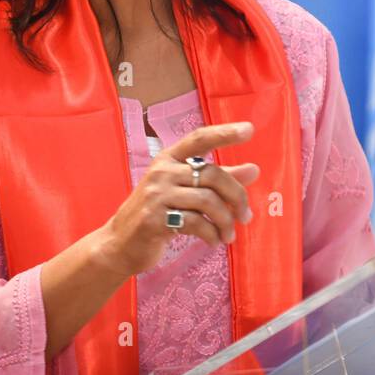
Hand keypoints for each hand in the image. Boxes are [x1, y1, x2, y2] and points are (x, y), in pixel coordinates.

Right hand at [97, 121, 259, 278]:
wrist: (120, 244)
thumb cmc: (158, 213)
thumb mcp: (186, 191)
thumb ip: (219, 180)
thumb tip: (254, 169)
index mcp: (169, 158)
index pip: (199, 139)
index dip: (224, 133)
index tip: (249, 130)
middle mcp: (162, 171)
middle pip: (212, 174)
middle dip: (236, 196)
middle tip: (245, 217)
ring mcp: (157, 195)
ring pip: (207, 200)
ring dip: (225, 221)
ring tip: (228, 235)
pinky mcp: (155, 219)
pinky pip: (196, 223)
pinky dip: (211, 234)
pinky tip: (213, 240)